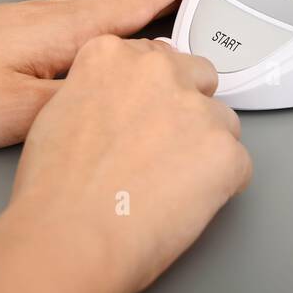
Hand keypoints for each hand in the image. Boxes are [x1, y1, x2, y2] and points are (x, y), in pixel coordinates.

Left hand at [0, 0, 205, 150]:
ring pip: (85, 11)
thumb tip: (120, 94)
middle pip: (112, 2)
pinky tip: (79, 37)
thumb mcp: (19, 111)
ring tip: (144, 9)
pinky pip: (61, 20)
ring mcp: (19, 21)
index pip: (130, 5)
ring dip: (120, 7)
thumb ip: (75, 102)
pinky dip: (87, 21)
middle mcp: (43, 16)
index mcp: (59, 30)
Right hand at [4, 34, 251, 292]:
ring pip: (222, 123)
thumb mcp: (58, 111)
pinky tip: (183, 205)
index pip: (156, 57)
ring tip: (168, 187)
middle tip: (162, 152)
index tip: (145, 118)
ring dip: (205, 149)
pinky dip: (220, 186)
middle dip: (187, 110)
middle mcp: (157, 71)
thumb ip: (99, 90)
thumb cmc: (55, 190)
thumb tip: (120, 101)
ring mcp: (195, 109)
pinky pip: (238, 165)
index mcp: (112, 56)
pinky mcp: (225, 151)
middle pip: (198, 78)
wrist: (72, 236)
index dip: (153, 95)